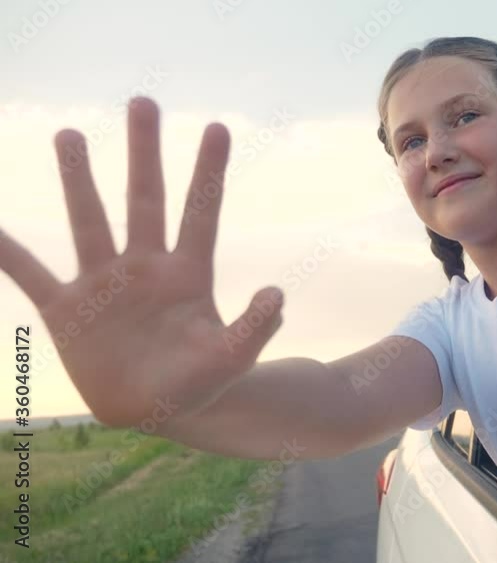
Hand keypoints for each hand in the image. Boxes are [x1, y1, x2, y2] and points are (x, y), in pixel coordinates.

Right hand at [0, 97, 283, 427]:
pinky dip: (10, 254)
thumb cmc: (198, 382)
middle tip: (144, 102)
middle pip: (145, 200)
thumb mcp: (232, 358)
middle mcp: (145, 267)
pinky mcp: (67, 310)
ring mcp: (103, 284)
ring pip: (89, 221)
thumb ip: (255, 328)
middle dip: (144, 153)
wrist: (153, 411)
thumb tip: (276, 293)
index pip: (200, 212)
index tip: (218, 126)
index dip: (208, 172)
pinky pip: (30, 275)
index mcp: (187, 274)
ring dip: (78, 180)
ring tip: (70, 133)